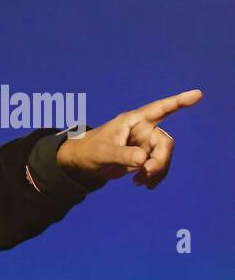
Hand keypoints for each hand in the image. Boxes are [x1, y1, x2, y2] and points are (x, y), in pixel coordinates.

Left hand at [58, 88, 201, 188]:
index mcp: (132, 121)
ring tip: (140, 183)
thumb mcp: (103, 153)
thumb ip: (122, 154)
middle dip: (159, 161)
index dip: (179, 102)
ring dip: (156, 171)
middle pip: (164, 143)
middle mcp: (142, 130)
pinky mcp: (144, 156)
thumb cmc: (88, 151)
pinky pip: (158, 166)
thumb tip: (143, 159)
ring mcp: (145, 143)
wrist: (82, 164)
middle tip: (145, 175)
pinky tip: (144, 185)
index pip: (159, 109)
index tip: (198, 94)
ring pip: (163, 156)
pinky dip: (154, 176)